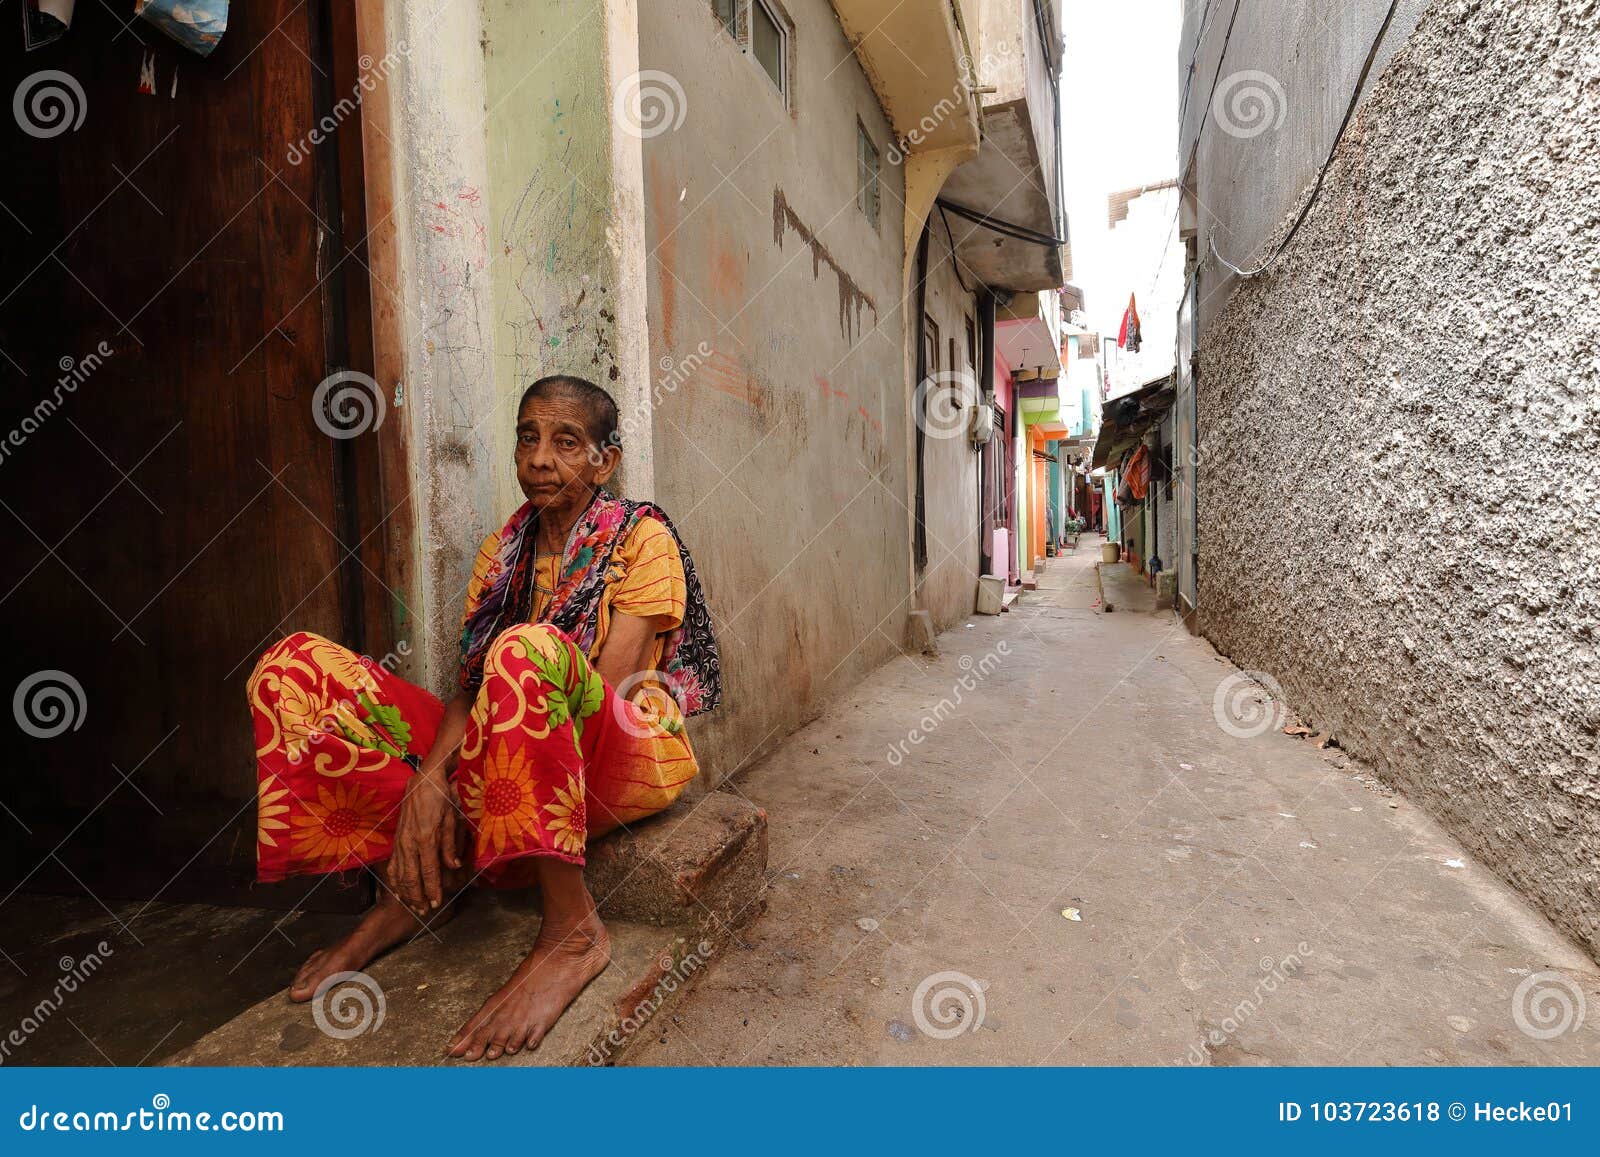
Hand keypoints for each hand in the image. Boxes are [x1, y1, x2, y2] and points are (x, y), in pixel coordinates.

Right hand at [386, 772, 461, 913]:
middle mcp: (410, 842)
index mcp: (426, 837)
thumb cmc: (442, 797)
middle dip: (418, 896)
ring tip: (413, 907)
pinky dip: (394, 881)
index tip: (436, 903)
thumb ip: (450, 844)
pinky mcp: (397, 840)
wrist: (424, 781)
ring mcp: (401, 842)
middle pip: (411, 877)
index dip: (432, 889)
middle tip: (424, 912)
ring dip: (406, 892)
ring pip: (400, 874)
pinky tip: (397, 893)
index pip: (429, 870)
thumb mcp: (452, 818)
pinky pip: (394, 865)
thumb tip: (454, 866)